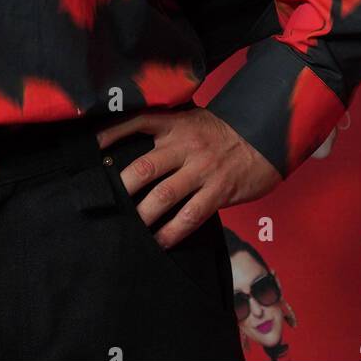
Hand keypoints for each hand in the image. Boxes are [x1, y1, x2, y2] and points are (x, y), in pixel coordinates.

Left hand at [95, 107, 280, 250]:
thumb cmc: (226, 130)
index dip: (114, 134)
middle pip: (145, 167)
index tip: (95, 146)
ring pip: (163, 195)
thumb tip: (141, 144)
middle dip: (123, 187)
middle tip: (110, 201)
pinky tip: (161, 241)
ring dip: (143, 214)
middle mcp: (185, 146)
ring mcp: (201, 170)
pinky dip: (172, 231)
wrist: (265, 137)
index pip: (138, 123)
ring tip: (131, 226)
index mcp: (177, 125)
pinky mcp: (218, 191)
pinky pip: (190, 215)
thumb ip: (170, 129)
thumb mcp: (195, 118)